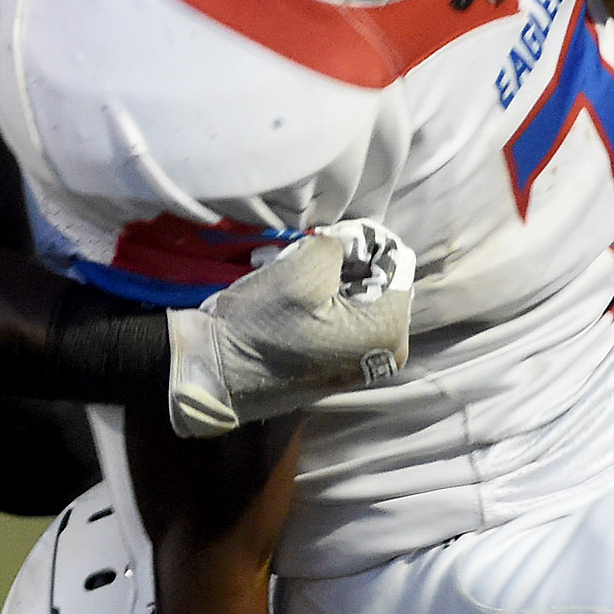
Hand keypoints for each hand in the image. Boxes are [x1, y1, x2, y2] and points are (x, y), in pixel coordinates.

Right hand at [165, 221, 412, 437]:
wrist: (218, 371)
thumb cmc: (263, 324)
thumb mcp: (304, 268)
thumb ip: (341, 244)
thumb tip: (351, 244)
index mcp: (389, 331)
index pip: (395, 261)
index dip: (362, 241)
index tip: (326, 242)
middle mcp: (388, 352)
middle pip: (380, 279)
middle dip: (348, 261)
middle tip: (308, 257)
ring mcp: (364, 362)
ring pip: (361, 295)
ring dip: (332, 277)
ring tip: (296, 275)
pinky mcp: (341, 364)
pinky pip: (346, 317)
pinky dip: (325, 299)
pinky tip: (295, 298)